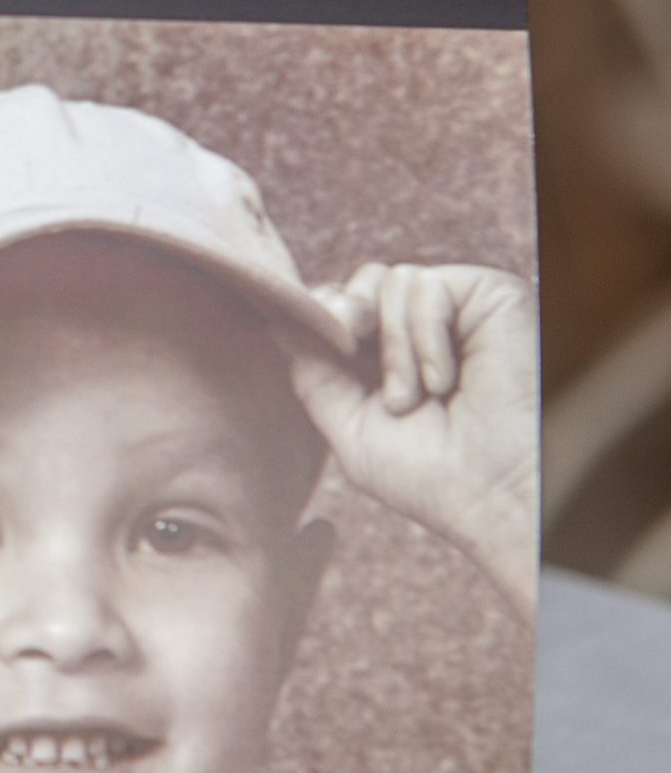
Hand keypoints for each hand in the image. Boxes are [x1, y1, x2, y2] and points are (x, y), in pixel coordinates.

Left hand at [288, 263, 538, 621]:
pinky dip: (425, 337)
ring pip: (389, 282)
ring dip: (394, 350)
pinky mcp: (487, 296)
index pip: (335, 306)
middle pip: (357, 284)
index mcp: (382, 357)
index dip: (318, 317)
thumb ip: (312, 370)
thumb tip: (277, 316)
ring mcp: (454, 310)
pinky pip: (425, 285)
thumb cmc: (427, 473)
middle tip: (359, 361)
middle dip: (346, 321)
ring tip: (418, 397)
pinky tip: (446, 381)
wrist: (495, 491)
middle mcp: (417, 329)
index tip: (324, 349)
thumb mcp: (346, 424)